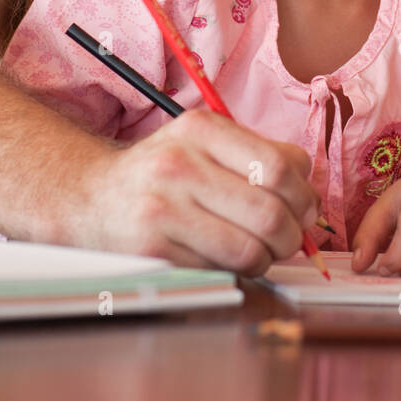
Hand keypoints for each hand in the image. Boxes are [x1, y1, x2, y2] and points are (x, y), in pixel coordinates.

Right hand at [72, 109, 319, 275]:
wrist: (90, 198)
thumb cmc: (161, 172)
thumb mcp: (204, 142)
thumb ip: (259, 153)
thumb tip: (310, 186)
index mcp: (201, 129)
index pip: (278, 166)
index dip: (304, 195)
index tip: (307, 209)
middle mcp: (180, 164)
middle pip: (270, 211)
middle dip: (294, 234)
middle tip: (292, 239)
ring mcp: (163, 208)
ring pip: (249, 247)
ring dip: (269, 258)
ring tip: (264, 252)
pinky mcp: (153, 249)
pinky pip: (220, 269)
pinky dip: (238, 271)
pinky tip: (232, 260)